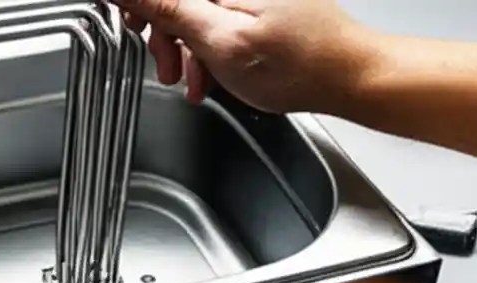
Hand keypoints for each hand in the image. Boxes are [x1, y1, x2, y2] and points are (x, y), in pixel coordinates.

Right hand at [113, 0, 381, 113]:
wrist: (348, 77)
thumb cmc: (296, 64)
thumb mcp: (217, 40)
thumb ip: (167, 7)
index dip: (140, 6)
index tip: (128, 24)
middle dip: (164, 30)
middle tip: (164, 65)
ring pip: (196, 8)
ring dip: (185, 46)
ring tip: (191, 81)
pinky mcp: (261, 2)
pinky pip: (218, 16)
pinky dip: (207, 46)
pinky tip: (211, 74)